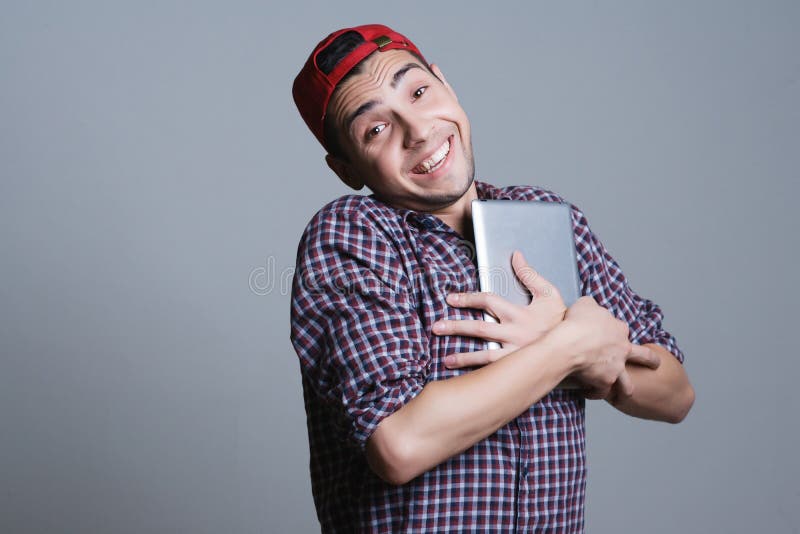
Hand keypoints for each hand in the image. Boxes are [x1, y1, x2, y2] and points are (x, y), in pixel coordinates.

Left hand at [432, 251, 566, 368]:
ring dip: (463, 357)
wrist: (577, 347)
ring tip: (445, 359)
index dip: (468, 298)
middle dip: (456, 327)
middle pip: (479, 328)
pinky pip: (496, 373)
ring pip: (485, 356)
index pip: (488, 301)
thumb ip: (530, 274)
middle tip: (436, 327)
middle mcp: (514, 333)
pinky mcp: (518, 369)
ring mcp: (515, 353)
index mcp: (519, 313)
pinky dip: (481, 375)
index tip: (451, 298)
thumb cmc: (561, 320)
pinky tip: (467, 378)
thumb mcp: (549, 293)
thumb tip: (516, 256)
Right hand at [554, 297, 659, 398]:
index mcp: (619, 329)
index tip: (604, 334)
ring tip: (626, 391)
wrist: (570, 344)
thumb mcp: (586, 304)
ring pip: (628, 382)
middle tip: (655, 365)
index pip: (622, 330)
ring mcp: (616, 367)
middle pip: (643, 356)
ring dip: (627, 388)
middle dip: (651, 361)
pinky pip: (602, 391)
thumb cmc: (577, 323)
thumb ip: (592, 306)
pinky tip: (588, 392)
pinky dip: (595, 392)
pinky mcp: (605, 381)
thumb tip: (591, 308)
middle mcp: (623, 349)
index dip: (614, 332)